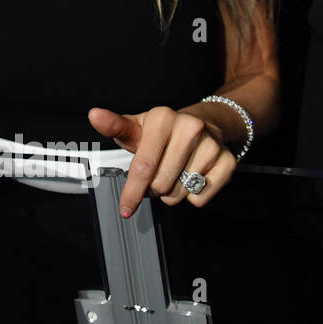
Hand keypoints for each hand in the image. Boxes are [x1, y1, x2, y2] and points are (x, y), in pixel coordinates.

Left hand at [88, 105, 235, 216]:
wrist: (200, 125)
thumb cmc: (161, 132)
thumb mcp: (136, 128)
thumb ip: (114, 126)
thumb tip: (94, 115)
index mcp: (162, 118)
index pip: (143, 166)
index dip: (133, 191)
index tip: (126, 208)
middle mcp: (190, 127)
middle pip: (161, 183)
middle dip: (154, 187)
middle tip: (157, 174)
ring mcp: (212, 144)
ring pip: (181, 193)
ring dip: (173, 192)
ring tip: (174, 173)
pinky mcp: (228, 161)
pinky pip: (202, 196)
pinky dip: (193, 195)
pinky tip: (192, 177)